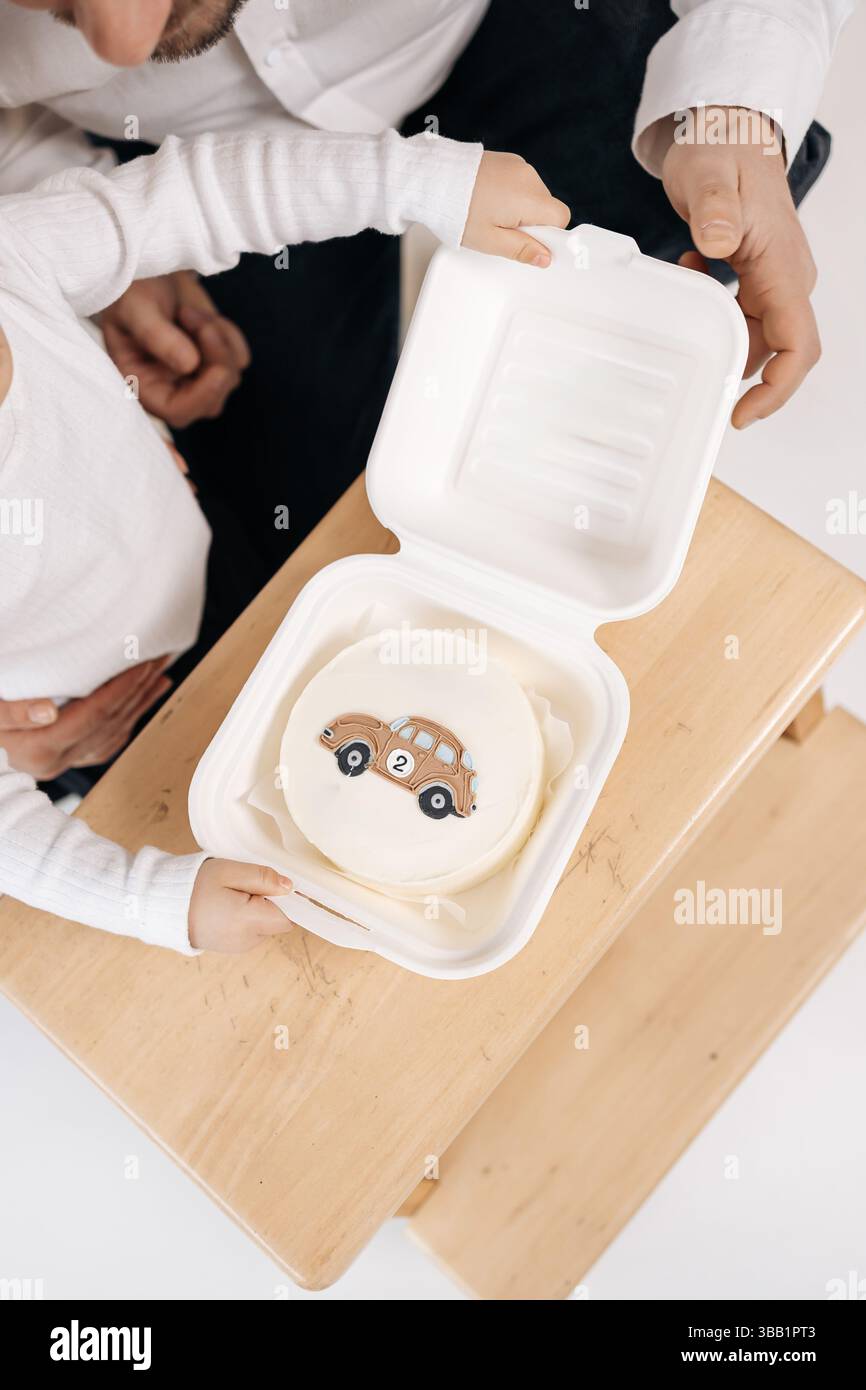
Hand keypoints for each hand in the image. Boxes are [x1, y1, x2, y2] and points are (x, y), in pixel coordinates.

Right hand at [0, 659, 171, 779]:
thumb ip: (13, 711)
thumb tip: (47, 710)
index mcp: (39, 748)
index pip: (94, 714)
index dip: (121, 687)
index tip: (142, 663)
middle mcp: (57, 760)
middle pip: (110, 721)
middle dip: (138, 688)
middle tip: (159, 659)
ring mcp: (63, 762)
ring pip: (115, 731)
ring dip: (140, 700)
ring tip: (159, 674)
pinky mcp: (66, 758)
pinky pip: (108, 740)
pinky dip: (129, 717)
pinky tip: (142, 700)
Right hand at [99, 270, 250, 427]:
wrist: (151, 269)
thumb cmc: (131, 290)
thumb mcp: (136, 308)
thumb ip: (157, 336)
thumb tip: (190, 366)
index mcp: (142, 385)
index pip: (177, 412)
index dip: (201, 397)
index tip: (215, 369)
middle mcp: (170, 389)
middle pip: (212, 401)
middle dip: (214, 358)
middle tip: (190, 315)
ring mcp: (196, 379)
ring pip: (230, 378)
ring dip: (218, 338)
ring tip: (188, 311)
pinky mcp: (216, 362)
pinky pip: (240, 358)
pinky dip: (228, 334)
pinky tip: (203, 317)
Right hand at [188, 859, 294, 951]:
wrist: (161, 906)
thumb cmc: (193, 886)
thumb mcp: (229, 871)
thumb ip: (262, 878)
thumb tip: (289, 887)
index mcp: (249, 921)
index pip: (290, 916)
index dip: (289, 900)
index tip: (276, 884)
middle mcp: (247, 940)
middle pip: (277, 920)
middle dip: (270, 902)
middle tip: (245, 884)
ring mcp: (239, 946)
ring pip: (264, 925)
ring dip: (257, 909)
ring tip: (231, 894)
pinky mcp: (231, 947)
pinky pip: (250, 930)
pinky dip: (245, 917)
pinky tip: (226, 904)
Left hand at [462, 151, 570, 266]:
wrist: (434, 179)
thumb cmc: (459, 211)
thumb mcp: (490, 241)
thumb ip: (521, 250)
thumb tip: (545, 258)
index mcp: (529, 198)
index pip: (561, 218)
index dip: (548, 235)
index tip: (527, 242)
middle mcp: (529, 177)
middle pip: (547, 207)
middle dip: (531, 223)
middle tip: (502, 231)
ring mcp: (519, 166)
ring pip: (534, 196)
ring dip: (520, 209)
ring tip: (491, 215)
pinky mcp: (508, 161)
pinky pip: (521, 184)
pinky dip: (511, 195)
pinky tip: (490, 201)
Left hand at [662, 107, 819, 428]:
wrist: (726, 123)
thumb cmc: (721, 147)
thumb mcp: (708, 175)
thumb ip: (714, 211)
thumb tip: (719, 243)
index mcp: (782, 264)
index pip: (798, 341)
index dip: (777, 387)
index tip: (743, 412)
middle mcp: (786, 275)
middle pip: (779, 349)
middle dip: (747, 377)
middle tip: (704, 389)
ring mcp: (773, 275)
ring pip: (759, 333)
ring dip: (725, 336)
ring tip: (689, 304)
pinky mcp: (757, 271)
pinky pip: (744, 312)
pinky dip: (717, 310)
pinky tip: (691, 276)